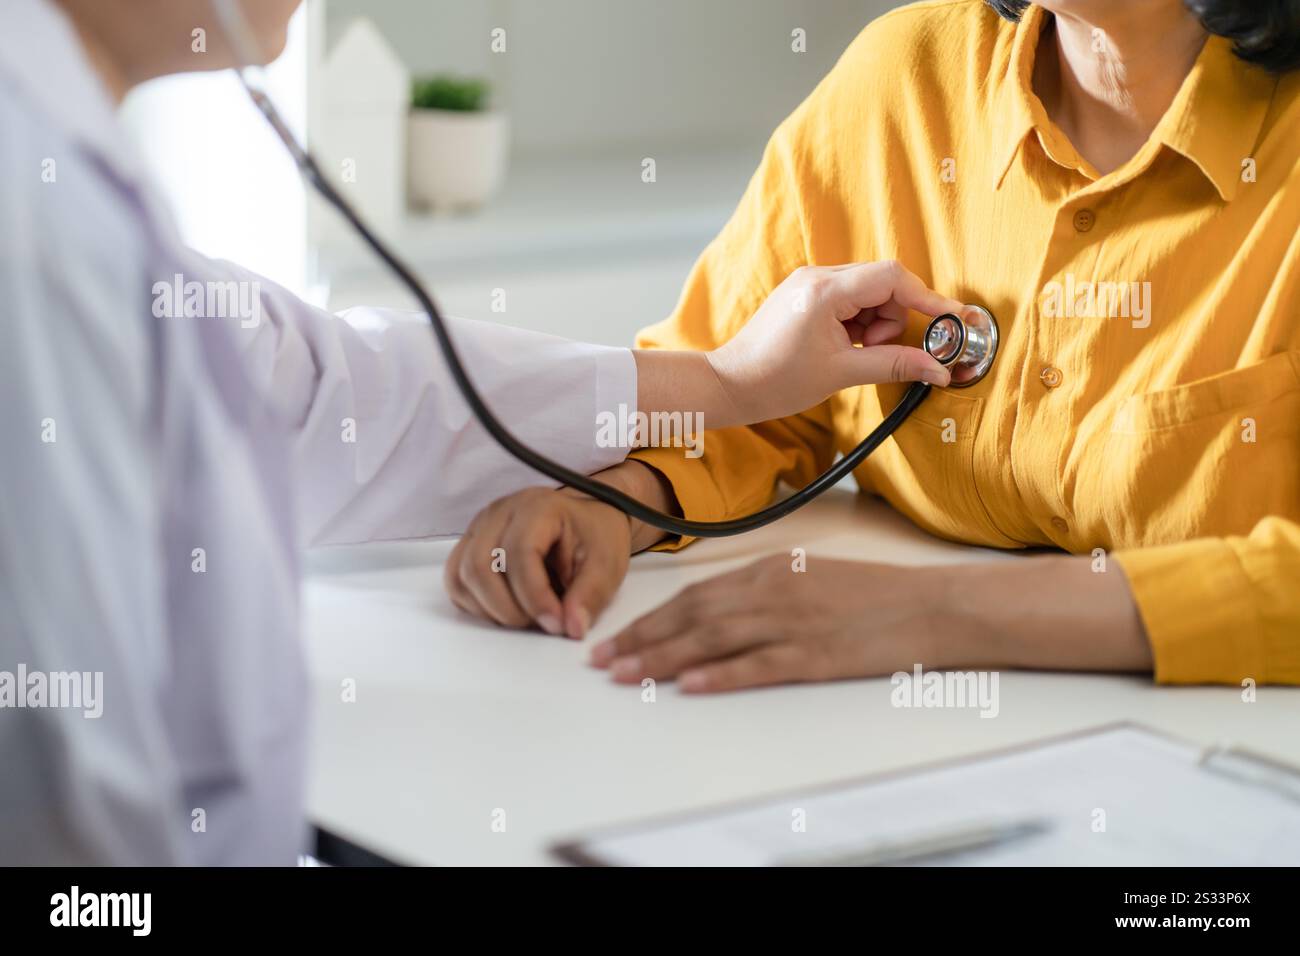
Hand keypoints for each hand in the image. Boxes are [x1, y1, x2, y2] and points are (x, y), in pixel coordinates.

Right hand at [443, 461, 671, 637]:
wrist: (586, 522)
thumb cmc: (594, 537)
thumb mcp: (607, 564)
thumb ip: (591, 595)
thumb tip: (572, 627)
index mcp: (538, 507)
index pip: (519, 552)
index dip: (535, 596)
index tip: (556, 623)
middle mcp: (501, 512)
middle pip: (480, 565)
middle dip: (508, 608)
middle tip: (541, 622)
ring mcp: (480, 527)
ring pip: (462, 574)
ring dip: (490, 609)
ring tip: (525, 616)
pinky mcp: (470, 545)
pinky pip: (456, 580)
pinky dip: (476, 604)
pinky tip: (506, 608)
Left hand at [588, 553, 1152, 692]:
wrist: (933, 604)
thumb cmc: (875, 592)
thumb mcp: (812, 575)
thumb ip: (765, 587)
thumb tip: (720, 606)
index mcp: (770, 570)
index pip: (695, 596)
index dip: (651, 618)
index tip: (617, 636)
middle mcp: (772, 592)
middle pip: (692, 617)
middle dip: (642, 640)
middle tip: (602, 661)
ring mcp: (793, 623)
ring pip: (714, 641)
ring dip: (664, 658)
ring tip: (627, 675)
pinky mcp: (815, 655)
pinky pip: (757, 666)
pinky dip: (720, 676)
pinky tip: (688, 686)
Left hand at [704, 261, 963, 423]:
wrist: (730, 385)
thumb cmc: (775, 380)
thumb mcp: (841, 373)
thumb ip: (894, 364)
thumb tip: (937, 369)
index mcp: (825, 290)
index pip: (892, 277)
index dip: (927, 297)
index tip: (952, 317)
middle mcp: (818, 277)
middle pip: (884, 283)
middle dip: (894, 318)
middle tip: (877, 351)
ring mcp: (810, 283)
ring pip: (869, 293)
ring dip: (876, 324)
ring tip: (854, 353)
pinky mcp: (806, 295)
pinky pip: (851, 301)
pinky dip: (860, 324)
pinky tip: (845, 347)